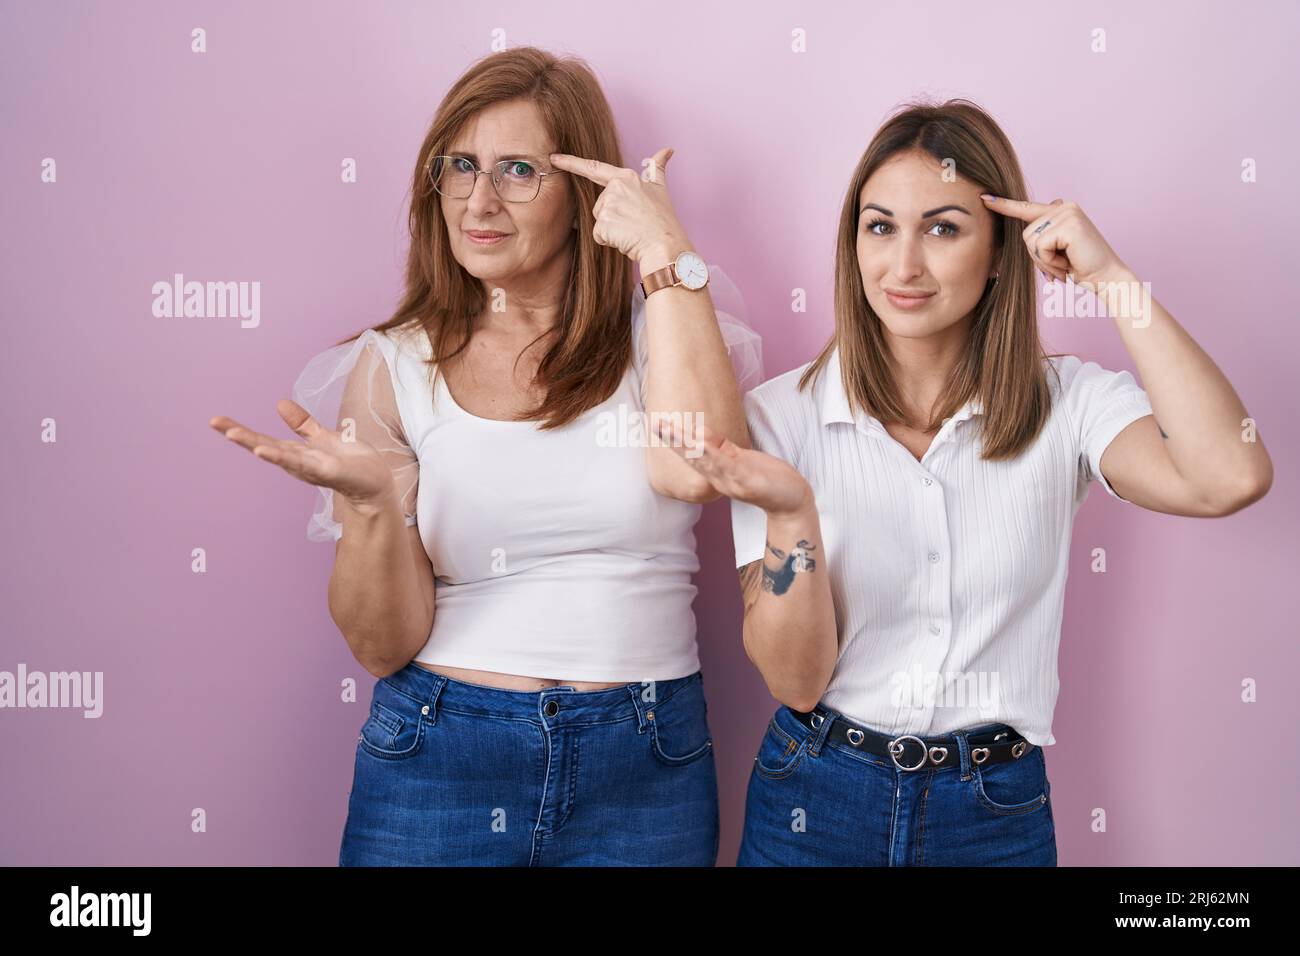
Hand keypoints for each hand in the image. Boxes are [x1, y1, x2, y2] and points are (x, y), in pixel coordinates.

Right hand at [210, 400, 398, 510]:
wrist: (377, 484)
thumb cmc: (352, 463)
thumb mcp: (323, 437)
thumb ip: (302, 424)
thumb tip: (280, 403)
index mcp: (296, 453)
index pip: (263, 439)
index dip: (240, 430)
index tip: (216, 420)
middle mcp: (299, 463)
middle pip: (265, 447)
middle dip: (241, 436)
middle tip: (216, 424)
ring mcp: (312, 468)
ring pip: (281, 456)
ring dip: (259, 447)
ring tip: (235, 436)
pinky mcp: (329, 472)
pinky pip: (306, 463)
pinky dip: (286, 458)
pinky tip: (266, 451)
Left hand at [548, 146, 689, 271]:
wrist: (665, 244)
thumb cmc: (663, 219)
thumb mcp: (660, 188)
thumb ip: (658, 167)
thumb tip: (668, 150)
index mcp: (626, 177)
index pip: (594, 168)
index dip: (572, 163)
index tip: (555, 157)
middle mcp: (615, 188)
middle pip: (600, 204)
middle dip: (612, 216)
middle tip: (634, 222)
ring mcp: (608, 205)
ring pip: (600, 220)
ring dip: (612, 229)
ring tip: (632, 230)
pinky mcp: (603, 224)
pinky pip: (599, 235)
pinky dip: (610, 240)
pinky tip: (625, 239)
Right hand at [654, 417, 814, 516]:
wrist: (791, 504)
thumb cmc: (769, 479)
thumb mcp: (742, 462)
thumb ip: (725, 451)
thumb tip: (709, 435)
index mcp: (718, 472)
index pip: (692, 452)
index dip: (675, 438)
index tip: (657, 422)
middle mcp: (719, 479)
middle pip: (692, 455)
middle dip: (672, 439)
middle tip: (654, 422)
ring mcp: (731, 481)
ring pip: (704, 459)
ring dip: (685, 444)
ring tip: (669, 429)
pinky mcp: (747, 482)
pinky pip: (727, 465)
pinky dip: (713, 453)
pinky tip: (701, 441)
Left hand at [981, 195, 1130, 289]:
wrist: (1106, 278)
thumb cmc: (1080, 267)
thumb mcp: (1056, 250)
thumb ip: (1043, 237)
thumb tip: (1034, 222)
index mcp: (1060, 211)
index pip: (1026, 208)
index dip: (1004, 205)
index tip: (984, 198)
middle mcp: (1064, 207)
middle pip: (1024, 234)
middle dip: (1038, 256)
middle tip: (1062, 263)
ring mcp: (1067, 213)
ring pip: (1030, 241)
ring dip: (1044, 260)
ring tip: (1065, 263)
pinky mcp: (1069, 224)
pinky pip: (1040, 246)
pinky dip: (1050, 261)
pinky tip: (1068, 262)